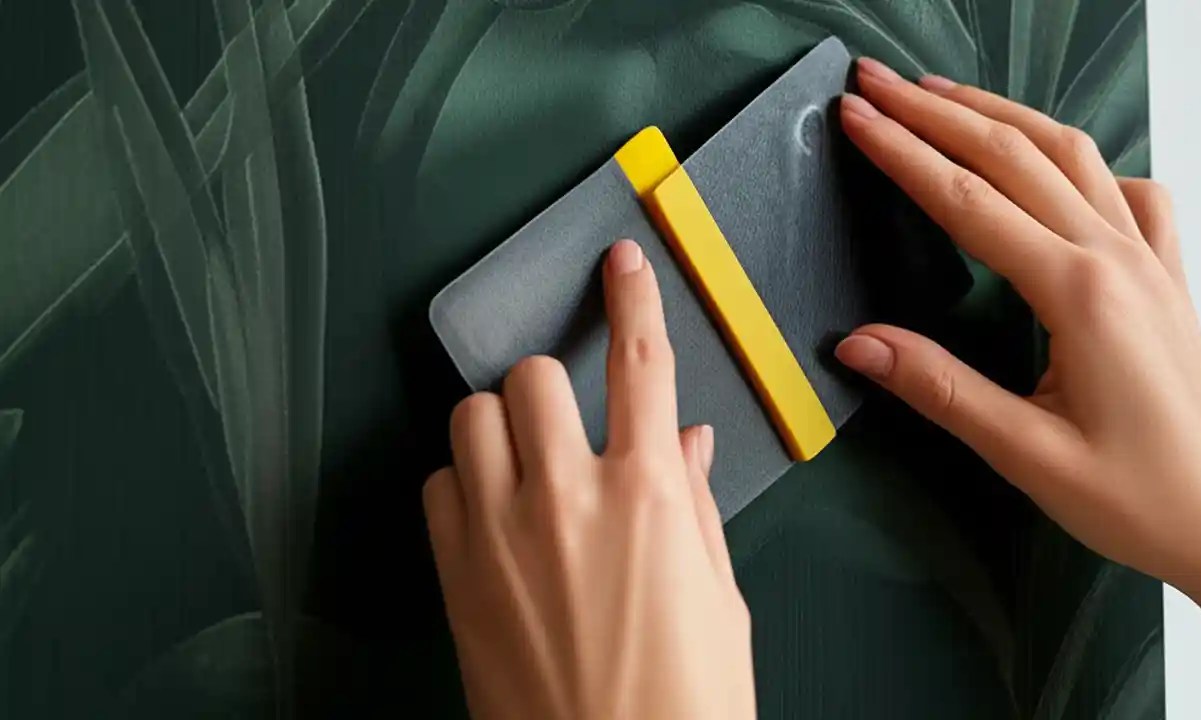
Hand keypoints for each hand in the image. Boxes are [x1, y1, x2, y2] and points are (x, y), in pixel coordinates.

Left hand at [423, 240, 754, 719]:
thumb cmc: (685, 704)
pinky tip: (490, 512)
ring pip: (473, 417)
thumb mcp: (718, 599)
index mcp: (650, 496)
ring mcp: (500, 535)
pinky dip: (461, 483)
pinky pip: (436, 486)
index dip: (632, 296)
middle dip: (552, 384)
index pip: (641, 361)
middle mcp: (568, 500)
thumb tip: (685, 444)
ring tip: (524, 457)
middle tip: (567, 416)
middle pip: (533, 376)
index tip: (621, 261)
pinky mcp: (455, 575)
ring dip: (501, 422)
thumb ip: (694, 505)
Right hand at [835, 58, 1200, 703]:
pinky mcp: (1169, 277)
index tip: (854, 116)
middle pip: (1015, 156)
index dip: (904, 154)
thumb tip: (854, 342)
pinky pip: (1128, 193)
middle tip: (875, 81)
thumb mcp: (1025, 454)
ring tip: (942, 94)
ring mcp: (1151, 260)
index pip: (970, 202)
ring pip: (1071, 155)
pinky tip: (1058, 168)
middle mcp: (1118, 258)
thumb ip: (939, 388)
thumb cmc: (1137, 500)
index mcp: (1079, 293)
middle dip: (937, 112)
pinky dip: (1082, 162)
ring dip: (1001, 116)